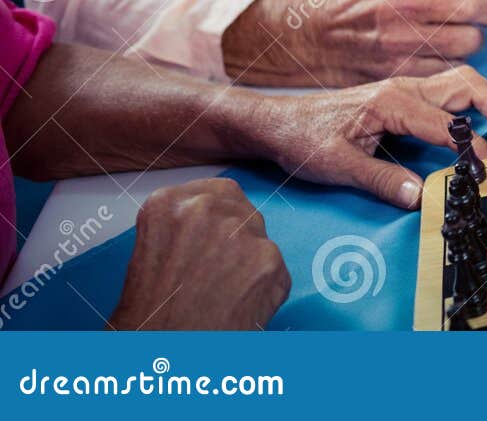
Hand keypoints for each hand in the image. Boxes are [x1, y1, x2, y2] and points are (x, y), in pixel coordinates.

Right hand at [108, 178, 288, 330]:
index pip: (214, 192)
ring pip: (259, 241)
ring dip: (249, 264)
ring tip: (223, 297)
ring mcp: (244, 235)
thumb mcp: (148, 254)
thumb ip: (181, 228)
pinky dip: (264, 291)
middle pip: (241, 211)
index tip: (214, 235)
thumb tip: (209, 224)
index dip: (218, 216)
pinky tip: (239, 310)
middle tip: (219, 271)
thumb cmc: (144, 321)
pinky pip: (276, 272)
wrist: (157, 361)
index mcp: (167, 205)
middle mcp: (207, 210)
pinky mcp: (271, 264)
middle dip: (235, 237)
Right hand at [224, 0, 486, 85]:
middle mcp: (403, 0)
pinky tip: (448, 52)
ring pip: (468, 39)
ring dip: (478, 38)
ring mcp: (401, 37)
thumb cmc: (366, 1)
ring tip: (470, 33)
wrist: (318, 36)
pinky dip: (456, 61)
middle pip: (475, 4)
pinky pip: (450, 66)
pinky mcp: (401, 69)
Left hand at [243, 65, 486, 207]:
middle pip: (469, 86)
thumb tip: (421, 196)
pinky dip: (477, 103)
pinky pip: (451, 91)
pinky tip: (483, 125)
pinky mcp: (405, 94)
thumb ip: (381, 180)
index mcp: (392, 102)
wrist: (279, 122)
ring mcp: (407, 88)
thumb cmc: (304, 140)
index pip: (448, 126)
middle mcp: (405, 88)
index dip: (477, 149)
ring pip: (464, 83)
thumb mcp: (337, 166)